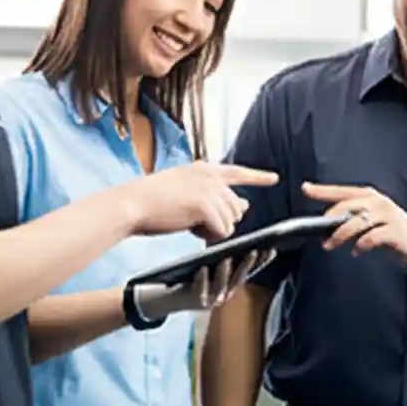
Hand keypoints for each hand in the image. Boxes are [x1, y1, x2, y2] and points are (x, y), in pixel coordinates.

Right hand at [122, 161, 278, 240]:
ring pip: (231, 221)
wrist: (132, 204)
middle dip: (223, 220)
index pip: (237, 172)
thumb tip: (244, 205)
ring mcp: (210, 189)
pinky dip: (210, 236)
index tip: (274, 178)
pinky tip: (192, 230)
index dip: (257, 176)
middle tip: (197, 224)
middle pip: (237, 207)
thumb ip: (213, 195)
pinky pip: (223, 231)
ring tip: (191, 225)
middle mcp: (210, 175)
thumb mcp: (186, 191)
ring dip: (215, 230)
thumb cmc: (153, 201)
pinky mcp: (206, 205)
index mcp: (204, 169)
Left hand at [132, 249, 276, 320]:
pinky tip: (201, 269)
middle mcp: (226, 290)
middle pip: (240, 276)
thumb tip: (243, 206)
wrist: (165, 293)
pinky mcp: (196, 303)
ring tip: (225, 258)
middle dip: (248, 264)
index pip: (251, 268)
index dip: (262, 259)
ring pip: (222, 285)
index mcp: (231, 279)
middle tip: (253, 250)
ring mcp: (212, 299)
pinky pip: (201, 292)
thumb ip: (225, 239)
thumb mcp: (209, 255)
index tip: (271, 247)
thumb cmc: (189, 271)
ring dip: (225, 272)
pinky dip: (202, 281)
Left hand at [302, 182, 406, 264]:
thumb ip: (351, 220)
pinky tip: (357, 251)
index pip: (342, 191)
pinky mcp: (395, 231)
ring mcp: (387, 216)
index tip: (306, 188)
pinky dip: (360, 245)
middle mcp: (378, 202)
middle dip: (330, 220)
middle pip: (347, 206)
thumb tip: (327, 226)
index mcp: (370, 196)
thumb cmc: (393, 231)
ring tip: (331, 245)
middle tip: (321, 235)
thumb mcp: (371, 221)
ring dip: (340, 235)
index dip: (323, 190)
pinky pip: (371, 237)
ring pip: (356, 222)